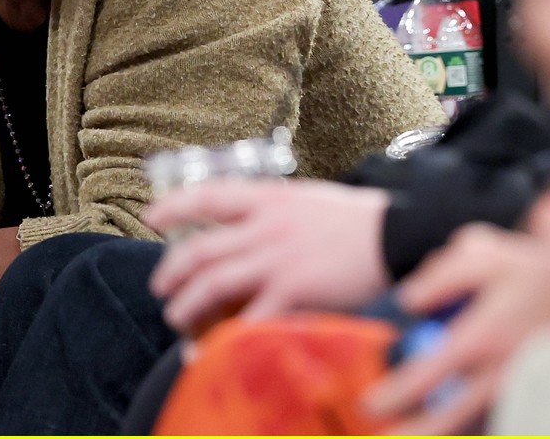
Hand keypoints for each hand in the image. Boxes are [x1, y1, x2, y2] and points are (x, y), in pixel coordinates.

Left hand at [145, 181, 391, 334]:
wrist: (399, 235)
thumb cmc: (363, 219)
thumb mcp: (312, 199)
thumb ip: (280, 209)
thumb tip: (258, 220)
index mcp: (269, 199)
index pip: (207, 197)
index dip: (173, 206)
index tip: (151, 217)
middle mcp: (265, 227)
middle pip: (200, 249)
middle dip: (171, 270)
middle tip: (161, 286)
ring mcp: (276, 260)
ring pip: (212, 284)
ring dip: (185, 304)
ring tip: (175, 318)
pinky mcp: (293, 292)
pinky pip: (247, 320)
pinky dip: (222, 339)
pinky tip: (209, 353)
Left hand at [362, 224, 540, 434]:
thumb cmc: (536, 266)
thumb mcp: (484, 255)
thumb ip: (441, 275)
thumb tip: (410, 302)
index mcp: (487, 334)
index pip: (430, 373)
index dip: (398, 393)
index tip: (372, 406)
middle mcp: (508, 370)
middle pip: (456, 417)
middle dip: (420, 433)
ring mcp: (534, 390)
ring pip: (486, 425)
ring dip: (453, 434)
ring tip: (423, 438)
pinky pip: (518, 421)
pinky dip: (493, 426)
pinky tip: (471, 428)